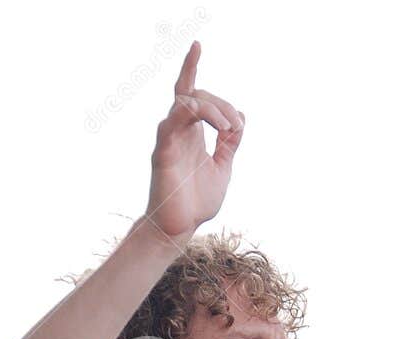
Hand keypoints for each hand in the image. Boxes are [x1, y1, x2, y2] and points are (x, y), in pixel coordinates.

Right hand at [145, 42, 243, 243]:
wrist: (179, 228)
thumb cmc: (196, 202)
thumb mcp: (223, 167)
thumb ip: (229, 143)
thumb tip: (239, 117)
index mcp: (190, 133)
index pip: (190, 92)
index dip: (191, 68)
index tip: (197, 45)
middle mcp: (177, 131)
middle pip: (196, 95)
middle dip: (221, 104)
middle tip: (234, 128)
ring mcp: (168, 140)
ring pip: (186, 102)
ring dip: (212, 108)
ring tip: (229, 129)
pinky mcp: (163, 152)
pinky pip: (173, 121)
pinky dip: (194, 114)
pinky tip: (215, 125)